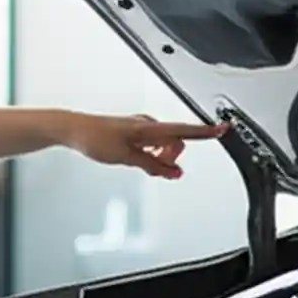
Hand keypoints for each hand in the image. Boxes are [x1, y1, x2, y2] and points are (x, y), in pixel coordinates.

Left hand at [62, 112, 227, 178]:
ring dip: (160, 157)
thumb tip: (174, 173)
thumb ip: (153, 166)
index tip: (224, 129)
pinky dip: (151, 153)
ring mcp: (139, 126)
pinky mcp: (132, 130)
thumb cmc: (95, 138)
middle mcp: (147, 124)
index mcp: (149, 128)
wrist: (73, 129)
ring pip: (163, 143)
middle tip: (157, 170)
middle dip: (171, 158)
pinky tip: (138, 159)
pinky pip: (151, 142)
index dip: (206, 132)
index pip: (184, 130)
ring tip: (142, 165)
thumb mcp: (126, 158)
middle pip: (175, 142)